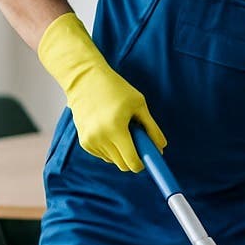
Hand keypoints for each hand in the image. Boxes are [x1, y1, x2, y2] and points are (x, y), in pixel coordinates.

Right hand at [37, 12, 165, 171]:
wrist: (85, 80)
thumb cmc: (116, 89)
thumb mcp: (139, 105)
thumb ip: (152, 128)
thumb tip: (161, 147)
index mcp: (115, 129)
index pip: (131, 162)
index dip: (142, 163)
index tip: (148, 157)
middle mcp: (99, 138)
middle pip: (123, 165)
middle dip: (133, 157)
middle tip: (138, 140)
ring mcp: (89, 141)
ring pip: (113, 160)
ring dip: (121, 151)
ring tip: (122, 129)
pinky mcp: (83, 142)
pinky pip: (104, 155)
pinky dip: (111, 148)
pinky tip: (110, 129)